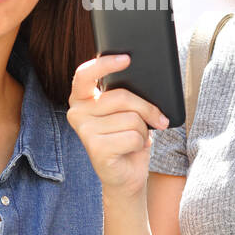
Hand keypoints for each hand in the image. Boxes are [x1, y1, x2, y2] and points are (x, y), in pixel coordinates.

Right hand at [67, 54, 170, 199]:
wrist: (125, 175)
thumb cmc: (127, 137)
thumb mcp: (127, 111)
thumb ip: (126, 94)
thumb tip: (146, 82)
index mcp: (82, 98)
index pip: (85, 73)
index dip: (105, 63)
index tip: (127, 58)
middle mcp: (76, 112)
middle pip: (122, 96)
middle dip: (147, 108)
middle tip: (158, 119)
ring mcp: (84, 131)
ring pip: (132, 118)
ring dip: (143, 130)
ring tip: (136, 138)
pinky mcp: (95, 149)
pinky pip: (133, 136)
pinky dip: (141, 143)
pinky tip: (132, 149)